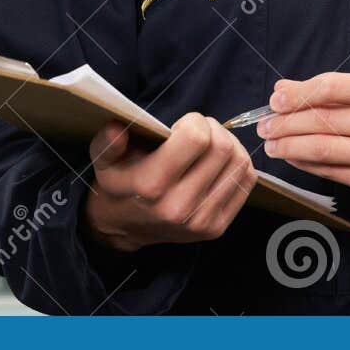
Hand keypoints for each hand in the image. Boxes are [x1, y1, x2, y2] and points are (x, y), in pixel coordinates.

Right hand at [82, 113, 256, 252]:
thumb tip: (117, 128)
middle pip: (224, 148)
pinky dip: (238, 164)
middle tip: (197, 131)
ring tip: (209, 145)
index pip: (197, 138)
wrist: (123, 228)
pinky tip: (218, 162)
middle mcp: (179, 206)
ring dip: (229, 144)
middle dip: (213, 129)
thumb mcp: (103, 160)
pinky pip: (246, 182)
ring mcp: (202, 220)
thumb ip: (108, 142)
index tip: (180, 126)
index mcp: (151, 185)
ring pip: (240, 163)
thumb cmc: (117, 185)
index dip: (193, 121)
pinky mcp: (217, 227)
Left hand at [257, 72, 349, 216]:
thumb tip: (285, 90)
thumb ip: (340, 92)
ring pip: (323, 147)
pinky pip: (332, 172)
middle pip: (323, 119)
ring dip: (288, 145)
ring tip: (271, 143)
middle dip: (285, 122)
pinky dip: (306, 163)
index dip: (299, 93)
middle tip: (264, 124)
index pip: (334, 87)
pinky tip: (293, 158)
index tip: (276, 99)